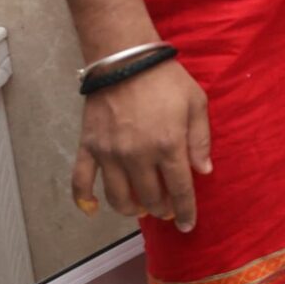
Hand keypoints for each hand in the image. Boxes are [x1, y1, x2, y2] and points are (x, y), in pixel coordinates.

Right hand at [73, 60, 211, 231]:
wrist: (126, 59)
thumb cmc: (166, 79)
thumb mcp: (197, 103)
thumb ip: (201, 140)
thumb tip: (203, 171)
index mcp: (169, 145)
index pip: (180, 189)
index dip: (186, 210)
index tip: (187, 225)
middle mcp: (138, 155)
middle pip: (150, 197)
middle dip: (162, 209)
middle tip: (167, 210)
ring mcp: (110, 154)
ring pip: (119, 197)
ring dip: (131, 209)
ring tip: (141, 209)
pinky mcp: (89, 147)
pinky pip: (81, 182)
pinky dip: (84, 201)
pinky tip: (93, 210)